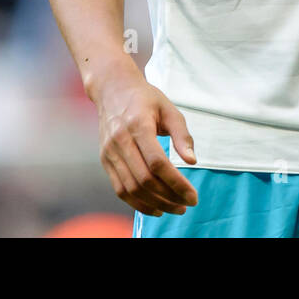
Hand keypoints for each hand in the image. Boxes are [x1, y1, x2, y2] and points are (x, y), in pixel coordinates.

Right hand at [90, 62, 198, 216]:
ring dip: (155, 203)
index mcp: (138, 125)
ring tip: (174, 208)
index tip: (193, 196)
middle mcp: (120, 140)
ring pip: (131, 188)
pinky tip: (155, 208)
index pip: (157, 163)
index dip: (176, 183)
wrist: (113, 89)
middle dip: (168, 197)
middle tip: (186, 204)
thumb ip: (182, 135)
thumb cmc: (145, 99)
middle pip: (145, 179)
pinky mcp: (105, 160)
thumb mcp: (169, 110)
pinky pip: (119, 189)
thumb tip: (192, 161)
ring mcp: (109, 151)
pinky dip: (137, 203)